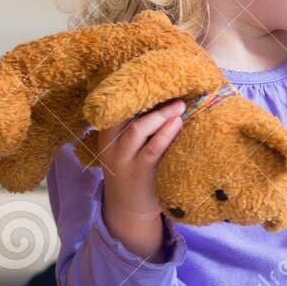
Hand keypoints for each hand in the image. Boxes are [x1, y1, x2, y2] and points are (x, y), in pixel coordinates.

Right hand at [96, 101, 182, 258]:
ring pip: (137, 129)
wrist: (129, 209)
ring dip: (160, 115)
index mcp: (106, 135)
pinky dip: (166, 135)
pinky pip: (152, 150)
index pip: (114, 107)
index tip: (151, 76)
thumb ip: (136, 126)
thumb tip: (164, 96)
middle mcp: (111, 145)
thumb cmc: (133, 170)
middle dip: (148, 99)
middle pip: (125, 114)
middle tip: (171, 87)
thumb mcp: (126, 148)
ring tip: (180, 105)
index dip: (131, 91)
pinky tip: (178, 124)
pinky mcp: (140, 173)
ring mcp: (124, 160)